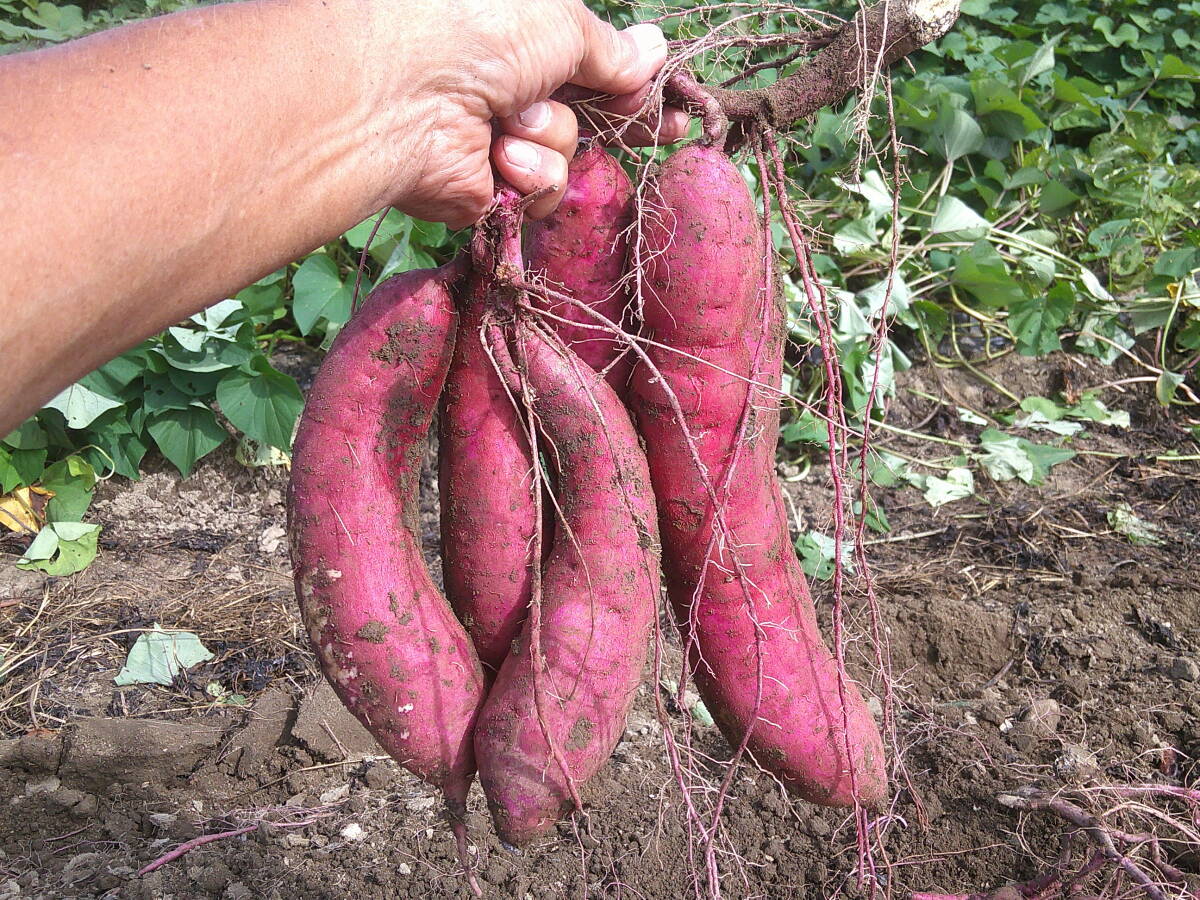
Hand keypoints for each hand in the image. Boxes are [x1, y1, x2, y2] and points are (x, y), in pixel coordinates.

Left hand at [386, 0, 687, 225]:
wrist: (403, 95)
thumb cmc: (477, 29)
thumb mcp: (558, 21)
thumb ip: (608, 48)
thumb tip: (652, 49)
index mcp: (520, 37)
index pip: (590, 63)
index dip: (632, 84)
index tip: (671, 102)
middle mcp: (507, 86)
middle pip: (584, 113)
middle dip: (622, 120)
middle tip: (665, 129)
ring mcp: (495, 139)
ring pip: (565, 153)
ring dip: (549, 138)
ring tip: (509, 121)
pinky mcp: (487, 189)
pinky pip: (540, 190)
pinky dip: (529, 175)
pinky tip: (500, 157)